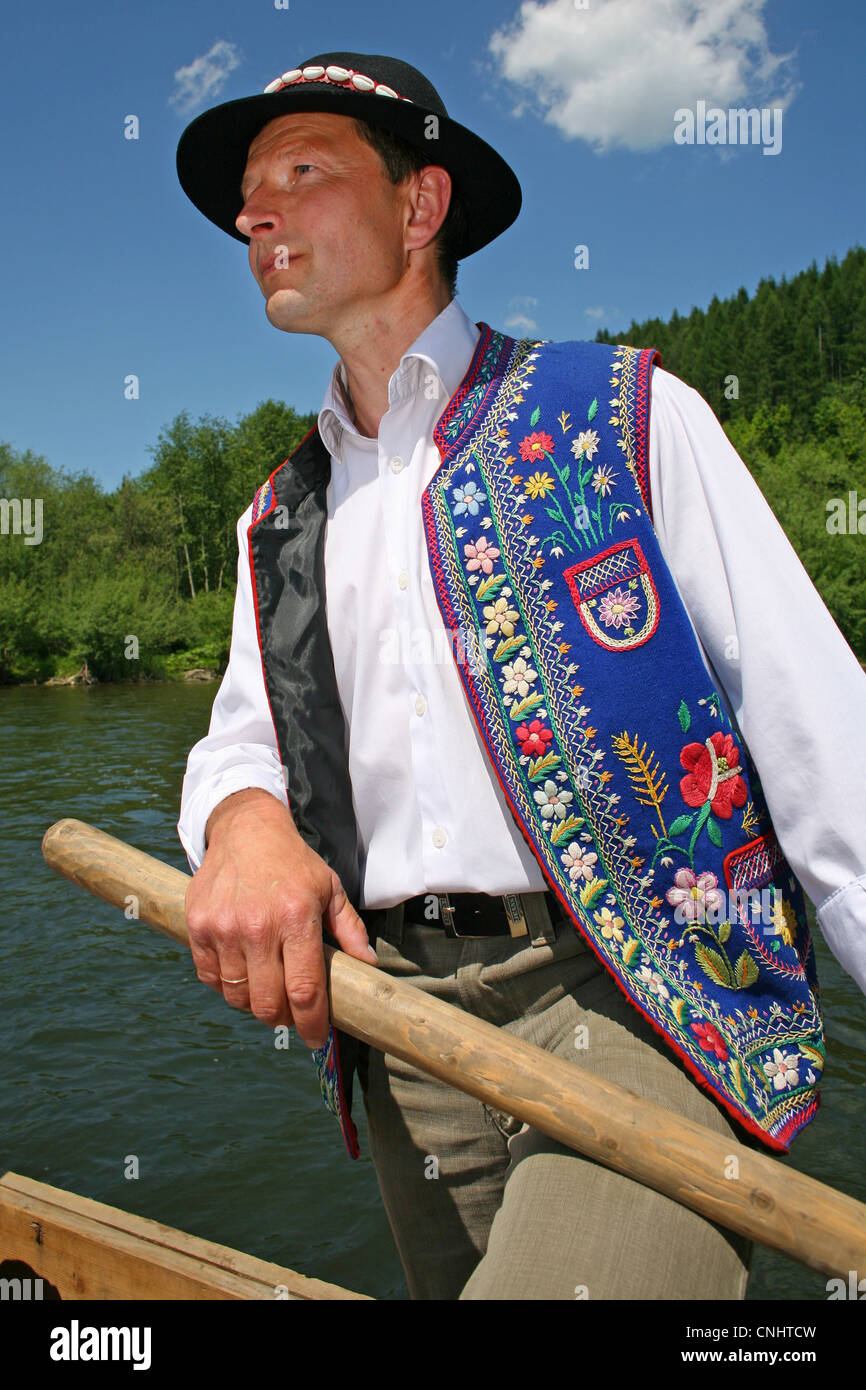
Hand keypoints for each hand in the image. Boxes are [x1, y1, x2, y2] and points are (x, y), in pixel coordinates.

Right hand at [184, 788, 377, 1047]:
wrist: (245, 830)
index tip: (316, 1038)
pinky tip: (242, 973)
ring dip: (253, 1004)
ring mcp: (223, 928)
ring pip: (237, 996)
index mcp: (296, 918)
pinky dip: (227, 986)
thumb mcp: (329, 889)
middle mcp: (257, 926)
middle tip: (291, 1014)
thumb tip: (369, 968)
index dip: (312, 1024)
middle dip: (283, 1019)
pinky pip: (210, 979)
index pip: (304, 990)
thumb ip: (349, 931)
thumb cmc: (292, 863)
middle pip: (267, 1003)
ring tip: (267, 989)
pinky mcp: (197, 927)